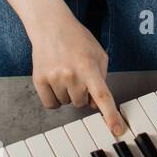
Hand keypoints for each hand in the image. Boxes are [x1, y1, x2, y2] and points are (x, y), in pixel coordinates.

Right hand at [29, 8, 125, 135]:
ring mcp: (54, 78)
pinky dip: (54, 98)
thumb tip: (96, 105)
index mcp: (89, 67)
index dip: (111, 115)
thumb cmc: (76, 39)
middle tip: (77, 75)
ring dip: (67, 94)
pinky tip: (55, 82)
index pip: (103, 96)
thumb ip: (102, 79)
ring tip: (65, 73)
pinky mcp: (39, 80)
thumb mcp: (98, 54)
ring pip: (66, 103)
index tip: (117, 130)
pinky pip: (51, 104)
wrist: (51, 26)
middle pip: (81, 103)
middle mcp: (71, 74)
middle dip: (82, 93)